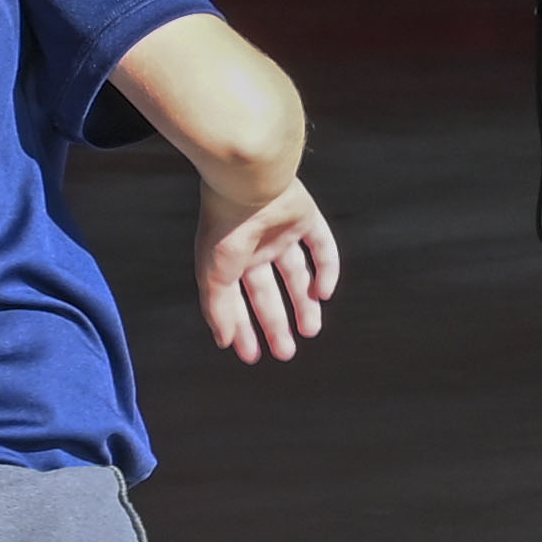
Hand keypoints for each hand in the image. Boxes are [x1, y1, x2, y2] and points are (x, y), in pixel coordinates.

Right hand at [195, 178, 338, 362]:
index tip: (252, 356)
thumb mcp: (214, 277)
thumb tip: (224, 342)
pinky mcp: (306, 218)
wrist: (248, 185)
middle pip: (269, 293)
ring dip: (305, 303)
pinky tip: (325, 294)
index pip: (238, 302)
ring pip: (298, 274)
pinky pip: (322, 248)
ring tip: (310, 331)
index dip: (244, 329)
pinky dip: (327, 271)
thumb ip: (218, 310)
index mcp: (229, 261)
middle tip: (286, 353)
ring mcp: (281, 233)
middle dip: (276, 324)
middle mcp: (255, 248)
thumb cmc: (225, 230)